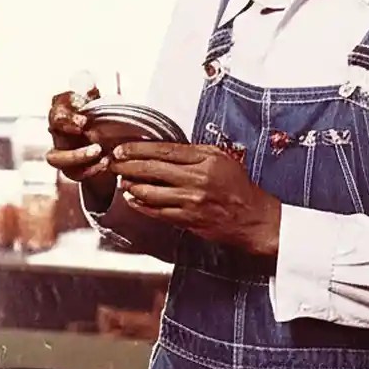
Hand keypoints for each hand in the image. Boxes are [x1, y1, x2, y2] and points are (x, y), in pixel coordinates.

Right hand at [44, 89, 111, 187]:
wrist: (110, 152)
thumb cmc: (102, 125)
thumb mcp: (100, 108)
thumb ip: (93, 98)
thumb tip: (90, 86)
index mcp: (66, 113)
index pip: (58, 106)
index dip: (68, 109)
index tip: (82, 112)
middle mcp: (59, 132)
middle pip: (53, 126)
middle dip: (67, 124)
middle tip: (84, 125)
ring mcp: (62, 152)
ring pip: (55, 157)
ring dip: (76, 154)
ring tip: (98, 150)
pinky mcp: (71, 171)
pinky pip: (75, 173)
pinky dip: (90, 169)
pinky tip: (105, 163)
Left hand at [109, 142, 281, 256]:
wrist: (253, 218)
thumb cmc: (238, 187)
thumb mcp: (221, 159)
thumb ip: (193, 153)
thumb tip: (162, 150)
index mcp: (205, 159)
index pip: (164, 150)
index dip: (138, 149)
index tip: (123, 149)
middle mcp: (197, 179)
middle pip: (153, 169)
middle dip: (128, 165)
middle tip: (114, 163)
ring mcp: (191, 201)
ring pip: (151, 192)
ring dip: (131, 186)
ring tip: (122, 181)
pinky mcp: (188, 219)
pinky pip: (157, 212)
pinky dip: (141, 205)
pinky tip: (132, 199)